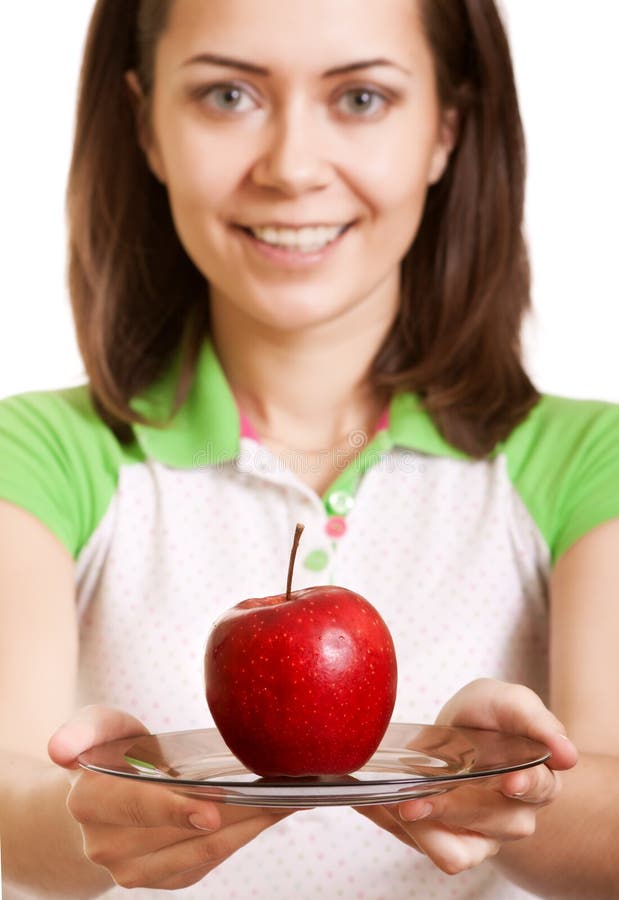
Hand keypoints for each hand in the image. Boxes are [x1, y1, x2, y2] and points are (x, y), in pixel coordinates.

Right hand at [48, 706, 297, 890]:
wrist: (94, 809)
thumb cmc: (107, 758)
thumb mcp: (94, 730)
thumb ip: (81, 731)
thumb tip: (59, 749)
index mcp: (91, 803)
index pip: (137, 807)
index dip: (174, 810)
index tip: (211, 810)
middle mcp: (109, 846)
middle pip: (181, 833)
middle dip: (235, 813)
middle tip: (278, 791)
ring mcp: (134, 870)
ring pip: (202, 852)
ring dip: (249, 828)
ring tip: (286, 799)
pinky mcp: (162, 881)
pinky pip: (208, 864)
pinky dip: (242, 840)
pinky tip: (269, 814)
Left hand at [354, 679, 577, 874]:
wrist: (459, 731)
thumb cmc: (487, 717)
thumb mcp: (507, 701)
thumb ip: (534, 719)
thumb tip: (567, 753)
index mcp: (537, 776)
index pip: (538, 786)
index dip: (525, 783)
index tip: (510, 781)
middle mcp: (515, 814)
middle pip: (493, 820)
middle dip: (453, 807)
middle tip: (417, 796)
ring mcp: (483, 835)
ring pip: (460, 850)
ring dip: (424, 826)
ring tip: (397, 801)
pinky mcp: (453, 846)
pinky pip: (432, 853)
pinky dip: (404, 832)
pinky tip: (381, 805)